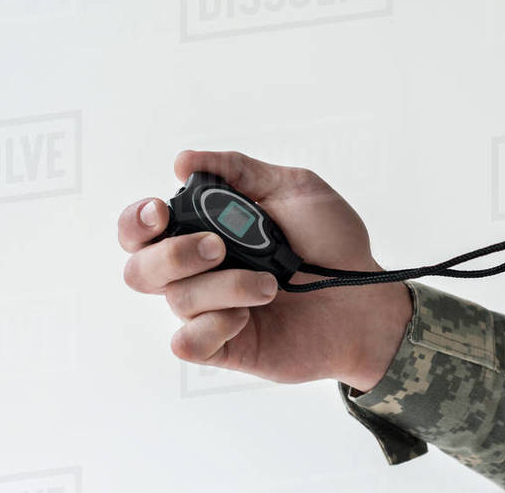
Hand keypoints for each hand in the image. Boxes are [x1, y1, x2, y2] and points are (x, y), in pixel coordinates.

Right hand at [119, 150, 412, 391]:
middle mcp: (200, 271)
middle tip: (219, 247)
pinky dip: (214, 325)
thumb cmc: (334, 243)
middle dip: (174, 254)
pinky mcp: (224, 345)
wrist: (367, 296)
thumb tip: (183, 159)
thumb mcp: (295, 189)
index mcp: (207, 229)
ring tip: (271, 284)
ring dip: (226, 285)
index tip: (161, 212)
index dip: (136, 221)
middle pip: (140, 268)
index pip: (142, 228)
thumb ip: (240, 171)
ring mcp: (209, 310)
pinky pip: (187, 342)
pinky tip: (248, 315)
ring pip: (176, 299)